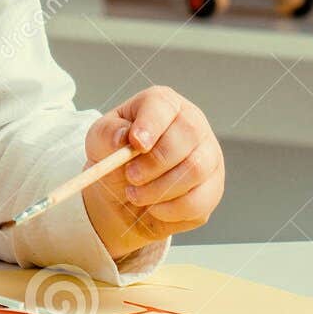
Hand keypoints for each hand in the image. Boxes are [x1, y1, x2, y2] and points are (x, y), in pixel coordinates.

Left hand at [80, 87, 223, 259]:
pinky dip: (170, 209)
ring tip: (135, 193)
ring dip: (159, 188)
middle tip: (131, 176)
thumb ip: (108, 134)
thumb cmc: (115, 157)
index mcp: (163, 104)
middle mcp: (192, 124)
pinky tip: (153, 207)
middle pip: (188, 134)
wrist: (123, 196)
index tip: (136, 144)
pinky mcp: (213, 188)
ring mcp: (208, 156)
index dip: (151, 123)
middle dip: (155, 161)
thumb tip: (123, 137)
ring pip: (196, 169)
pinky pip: (199, 200)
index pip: (164, 104)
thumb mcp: (100, 141)